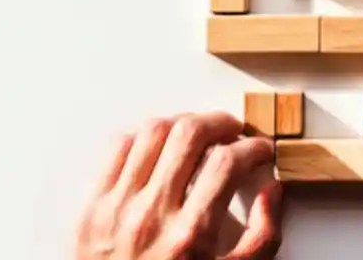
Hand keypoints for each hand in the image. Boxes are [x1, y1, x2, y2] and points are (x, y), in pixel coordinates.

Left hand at [76, 112, 280, 259]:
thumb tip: (272, 193)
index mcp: (189, 238)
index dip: (253, 148)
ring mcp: (115, 207)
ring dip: (183, 124)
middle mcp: (150, 216)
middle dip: (220, 124)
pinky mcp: (90, 207)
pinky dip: (142, 138)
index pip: (227, 164)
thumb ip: (262, 239)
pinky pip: (116, 149)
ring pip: (152, 132)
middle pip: (189, 135)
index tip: (261, 150)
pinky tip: (159, 146)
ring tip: (198, 134)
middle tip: (233, 132)